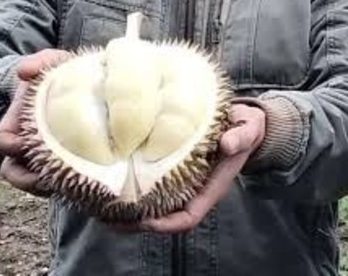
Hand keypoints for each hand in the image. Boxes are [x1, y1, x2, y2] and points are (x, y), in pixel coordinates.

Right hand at [0, 48, 73, 196]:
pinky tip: (82, 185)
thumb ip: (38, 62)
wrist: (75, 90)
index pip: (1, 142)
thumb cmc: (58, 77)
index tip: (27, 141)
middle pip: (13, 173)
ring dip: (45, 187)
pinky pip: (55, 186)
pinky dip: (64, 187)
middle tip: (49, 178)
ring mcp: (40, 159)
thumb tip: (23, 72)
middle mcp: (23, 146)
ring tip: (66, 186)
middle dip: (28, 178)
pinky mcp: (61, 168)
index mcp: (15, 124)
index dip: (11, 145)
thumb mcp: (51, 63)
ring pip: (33, 185)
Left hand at [117, 103, 266, 233]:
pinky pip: (151, 189)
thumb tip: (227, 143)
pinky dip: (131, 192)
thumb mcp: (247, 130)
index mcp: (211, 188)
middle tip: (108, 220)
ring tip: (100, 210)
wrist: (244, 123)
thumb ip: (241, 137)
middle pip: (164, 220)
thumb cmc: (245, 129)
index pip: (188, 217)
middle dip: (136, 224)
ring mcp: (182, 184)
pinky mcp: (172, 171)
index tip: (144, 220)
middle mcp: (194, 191)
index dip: (166, 224)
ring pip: (154, 208)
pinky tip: (112, 186)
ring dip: (128, 213)